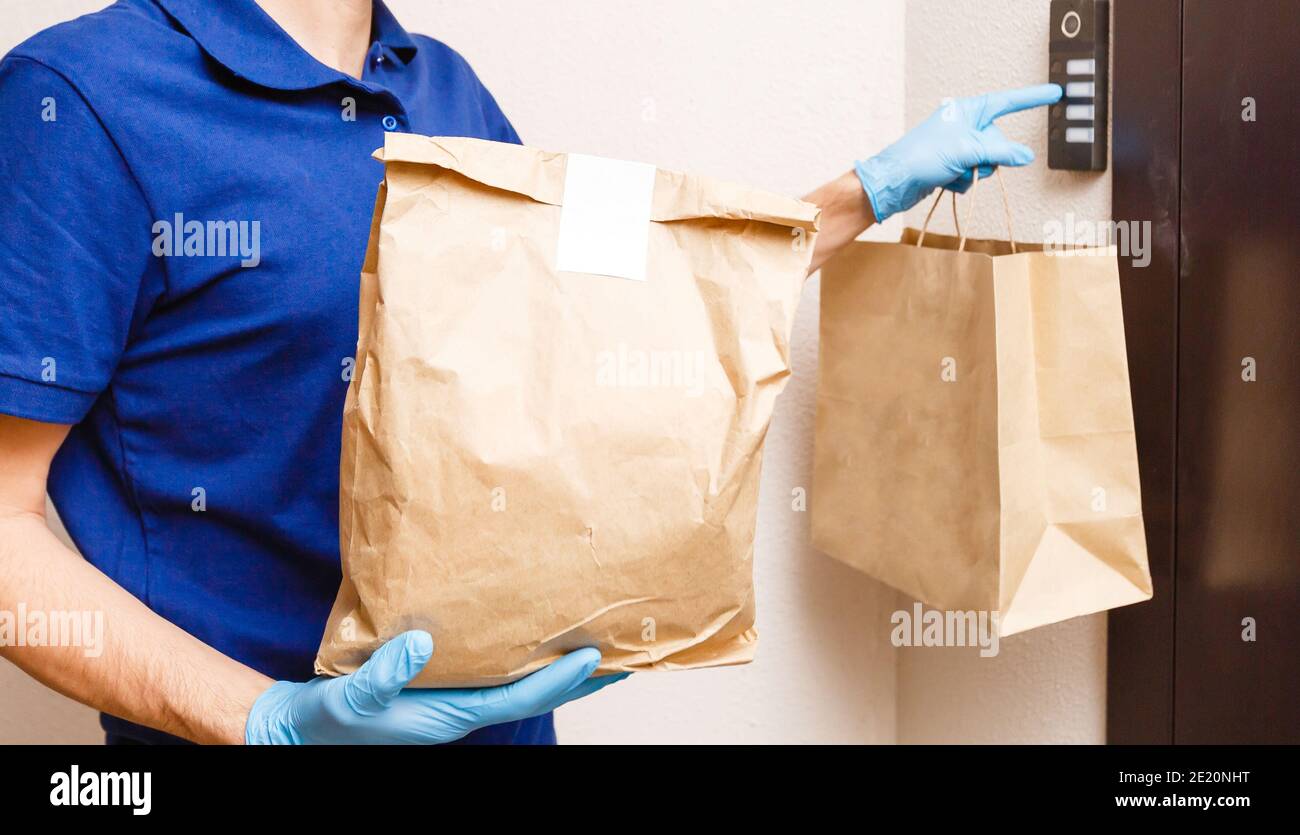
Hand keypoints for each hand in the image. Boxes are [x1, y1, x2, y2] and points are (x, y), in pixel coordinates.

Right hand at [244, 631, 625, 743]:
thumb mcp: (350, 696)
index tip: (596, 656)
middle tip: (625, 647)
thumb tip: (422, 642)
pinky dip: (527, 654)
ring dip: (562, 663)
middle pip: (539, 693)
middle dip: (582, 676)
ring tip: (598, 634)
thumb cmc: (329, 718)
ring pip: (525, 682)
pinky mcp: (447, 686)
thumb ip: (383, 674)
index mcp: (452, 715)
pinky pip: (501, 672)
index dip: (561, 680)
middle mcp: (465, 709)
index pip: (522, 698)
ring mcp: (459, 699)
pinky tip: (537, 633)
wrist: (303, 729)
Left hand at [854, 84, 1061, 221]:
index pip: (1007, 102)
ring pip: (986, 161)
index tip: (1055, 93)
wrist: (894, 182)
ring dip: (974, 172)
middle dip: (988, 156)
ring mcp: (957, 146)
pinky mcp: (951, 165)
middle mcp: (963, 125)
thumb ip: (1000, 152)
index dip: (1032, 99)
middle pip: (998, 141)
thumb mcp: (967, 150)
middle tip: (968, 161)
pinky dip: (963, 181)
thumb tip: (1026, 156)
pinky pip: (972, 175)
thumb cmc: (922, 156)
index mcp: (967, 111)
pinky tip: (946, 181)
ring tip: (952, 172)